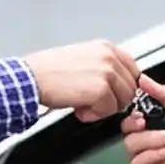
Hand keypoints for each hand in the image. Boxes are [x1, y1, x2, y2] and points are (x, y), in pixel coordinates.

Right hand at [22, 40, 139, 121]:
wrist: (31, 78)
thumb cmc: (49, 71)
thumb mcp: (81, 58)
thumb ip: (103, 67)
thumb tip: (118, 83)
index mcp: (105, 47)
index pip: (133, 69)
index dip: (125, 86)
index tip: (119, 95)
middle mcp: (109, 57)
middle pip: (130, 88)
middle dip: (114, 100)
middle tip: (92, 101)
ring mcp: (107, 72)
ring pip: (122, 101)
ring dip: (103, 109)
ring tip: (82, 103)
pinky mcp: (101, 90)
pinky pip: (108, 111)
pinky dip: (93, 115)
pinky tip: (78, 107)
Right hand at [121, 74, 164, 163]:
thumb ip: (162, 94)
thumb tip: (143, 79)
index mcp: (152, 126)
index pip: (129, 120)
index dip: (131, 117)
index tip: (140, 114)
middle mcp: (147, 142)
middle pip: (127, 134)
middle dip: (139, 128)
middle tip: (148, 123)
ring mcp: (148, 159)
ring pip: (131, 148)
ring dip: (151, 140)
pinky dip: (149, 156)